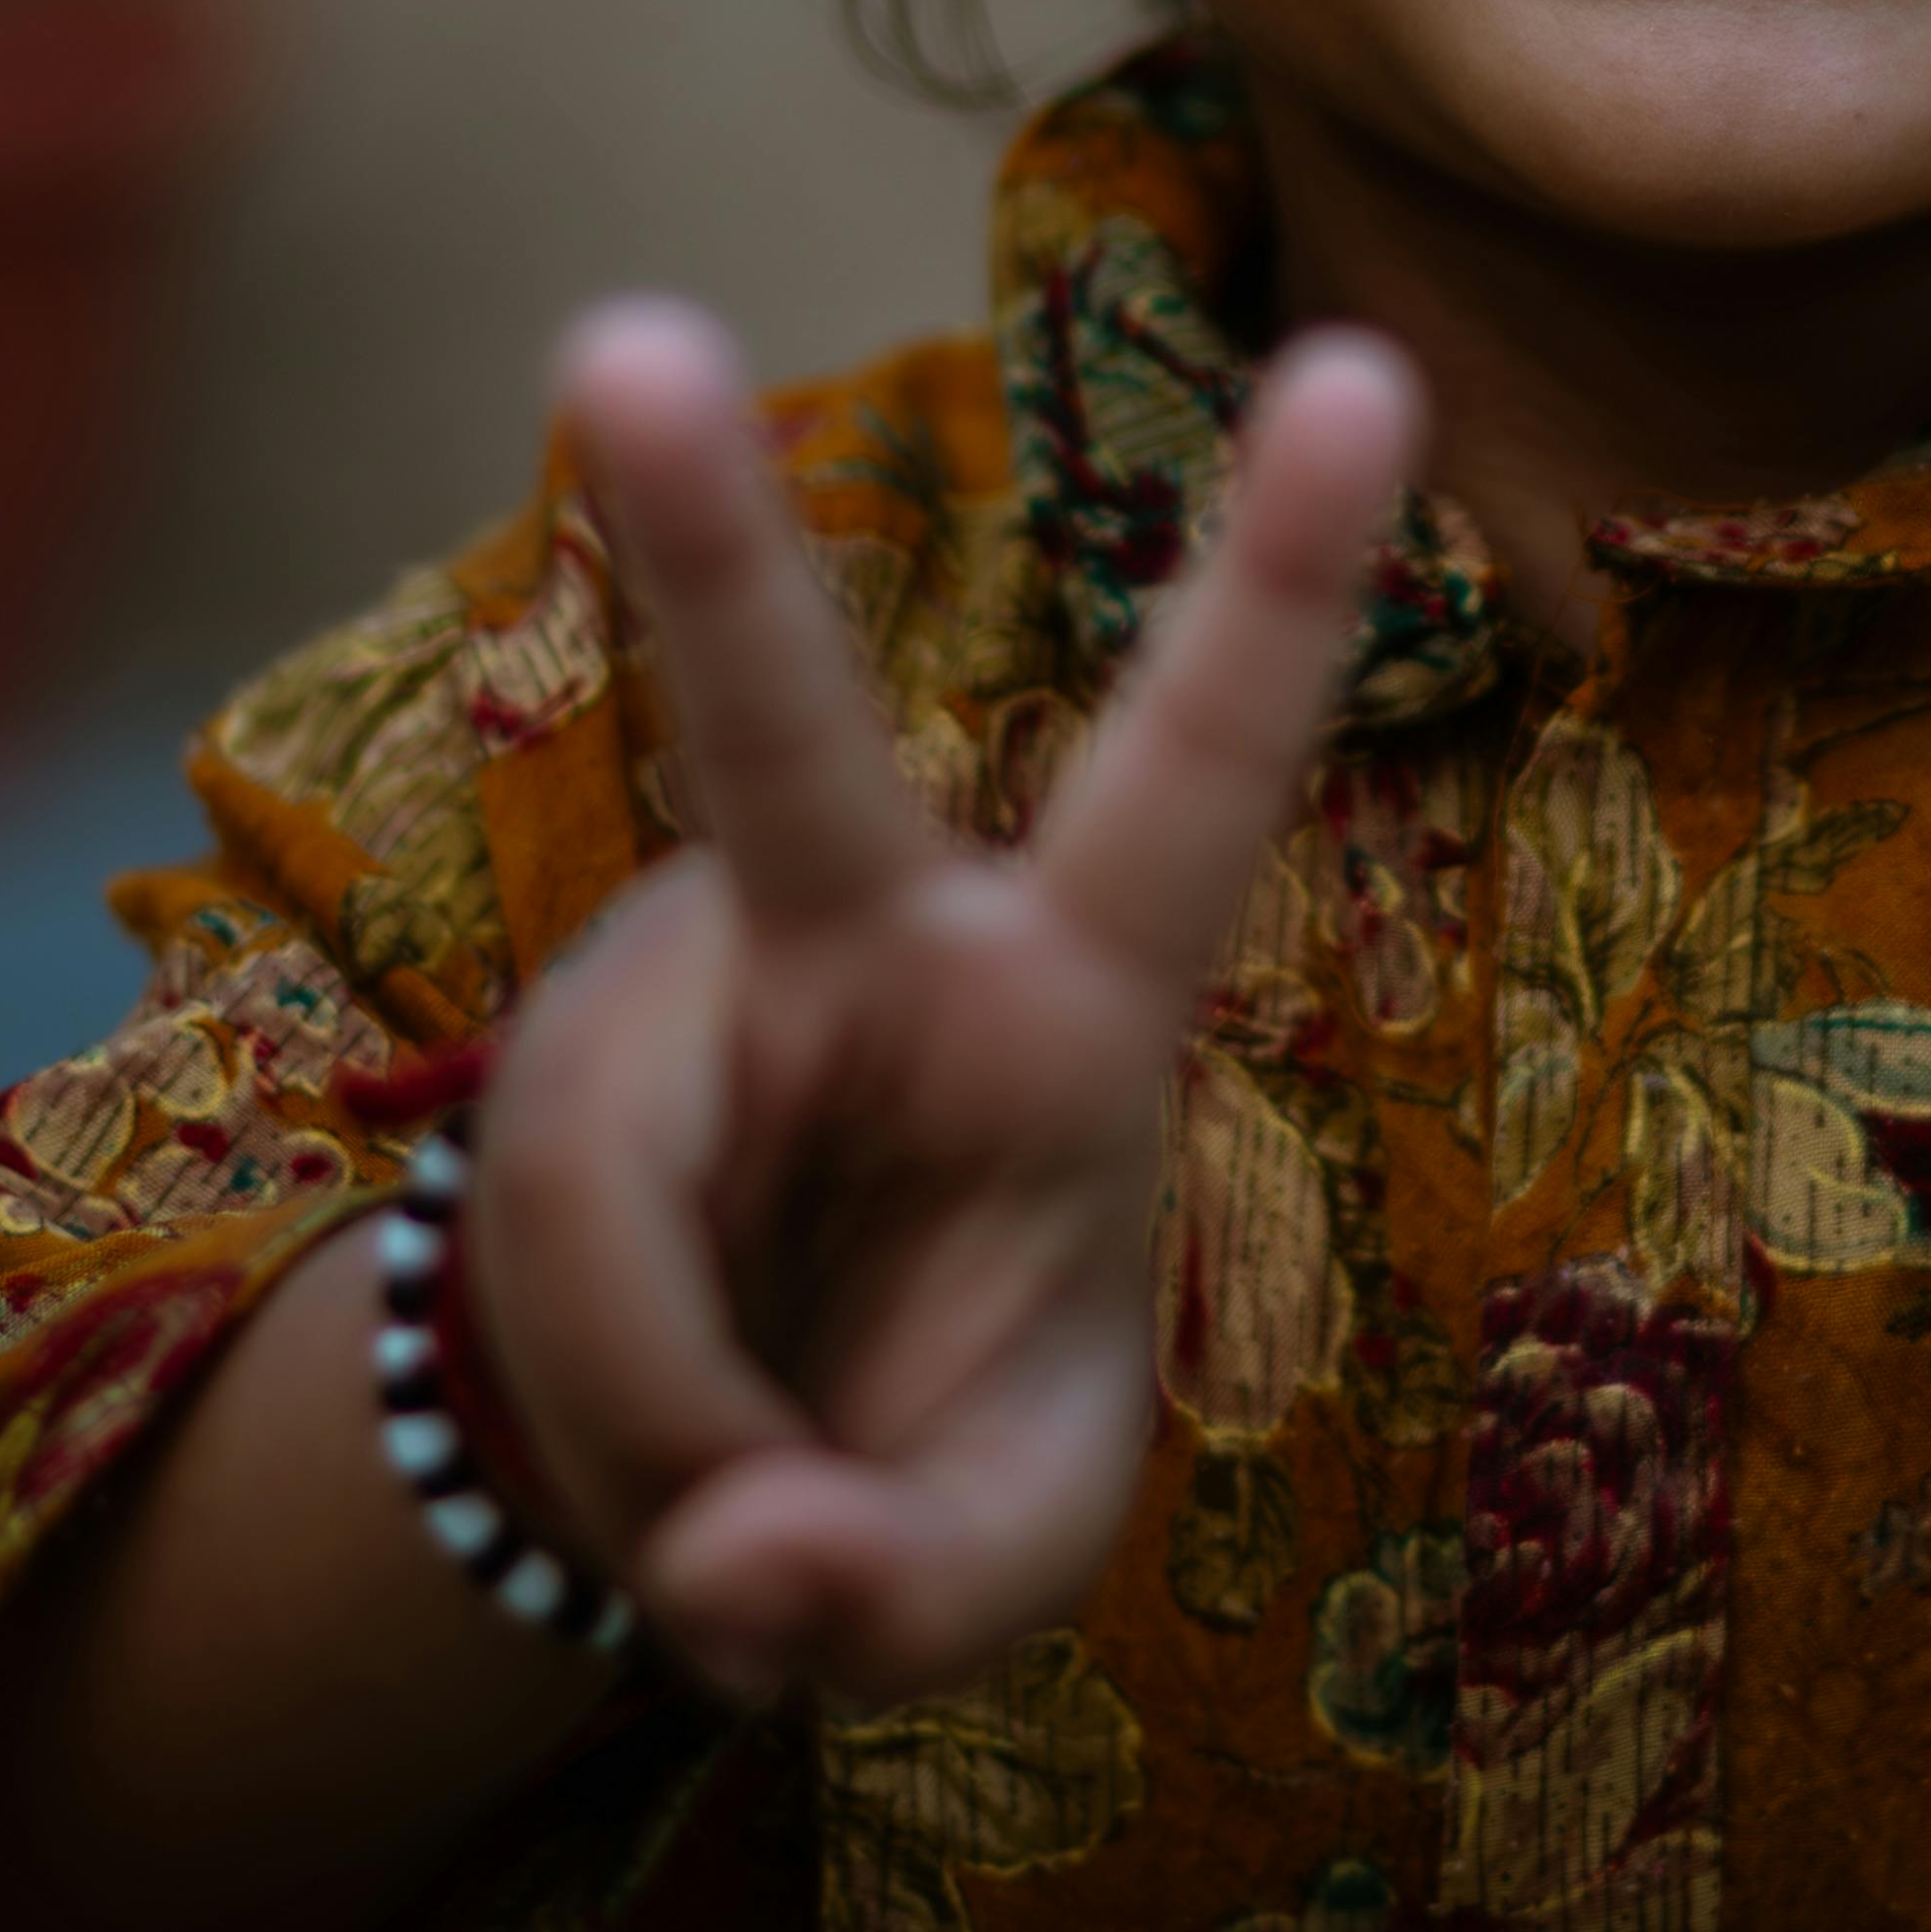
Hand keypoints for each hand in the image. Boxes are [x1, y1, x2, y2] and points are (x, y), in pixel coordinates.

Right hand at [464, 303, 1420, 1707]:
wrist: (724, 1469)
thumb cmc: (925, 1445)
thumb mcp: (985, 1566)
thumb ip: (905, 1591)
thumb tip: (750, 1563)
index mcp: (1068, 1006)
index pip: (1198, 770)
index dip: (1285, 579)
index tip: (1373, 368)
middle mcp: (865, 941)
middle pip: (773, 731)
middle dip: (698, 542)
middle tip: (627, 340)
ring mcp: (680, 997)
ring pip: (610, 1192)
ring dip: (685, 1421)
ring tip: (756, 1516)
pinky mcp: (557, 1093)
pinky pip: (559, 1283)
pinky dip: (628, 1439)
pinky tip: (678, 1472)